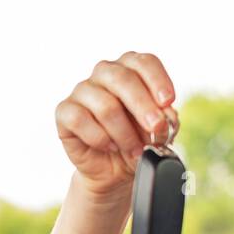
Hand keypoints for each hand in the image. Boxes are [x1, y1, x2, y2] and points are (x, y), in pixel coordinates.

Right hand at [54, 51, 178, 199]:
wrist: (114, 171)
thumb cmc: (136, 142)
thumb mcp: (158, 133)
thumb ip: (165, 120)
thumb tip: (166, 116)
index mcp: (130, 69)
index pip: (144, 62)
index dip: (157, 80)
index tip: (168, 101)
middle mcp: (105, 73)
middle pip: (123, 79)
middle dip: (143, 106)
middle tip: (156, 128)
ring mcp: (82, 91)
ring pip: (105, 105)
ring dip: (124, 132)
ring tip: (134, 149)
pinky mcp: (65, 111)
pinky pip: (80, 120)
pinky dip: (99, 138)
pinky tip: (109, 146)